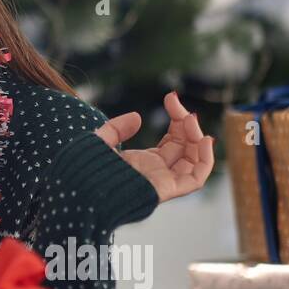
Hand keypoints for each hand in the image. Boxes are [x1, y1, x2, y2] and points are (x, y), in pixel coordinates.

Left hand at [94, 90, 214, 202]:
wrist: (82, 190)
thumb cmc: (86, 171)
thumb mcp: (101, 142)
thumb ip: (116, 129)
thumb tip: (137, 117)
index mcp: (144, 161)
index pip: (172, 139)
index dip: (177, 118)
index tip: (171, 97)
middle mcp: (157, 171)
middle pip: (184, 147)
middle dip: (186, 122)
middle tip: (175, 102)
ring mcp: (163, 181)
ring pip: (193, 160)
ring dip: (197, 137)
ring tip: (190, 117)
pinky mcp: (167, 189)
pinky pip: (195, 179)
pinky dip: (205, 161)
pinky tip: (205, 139)